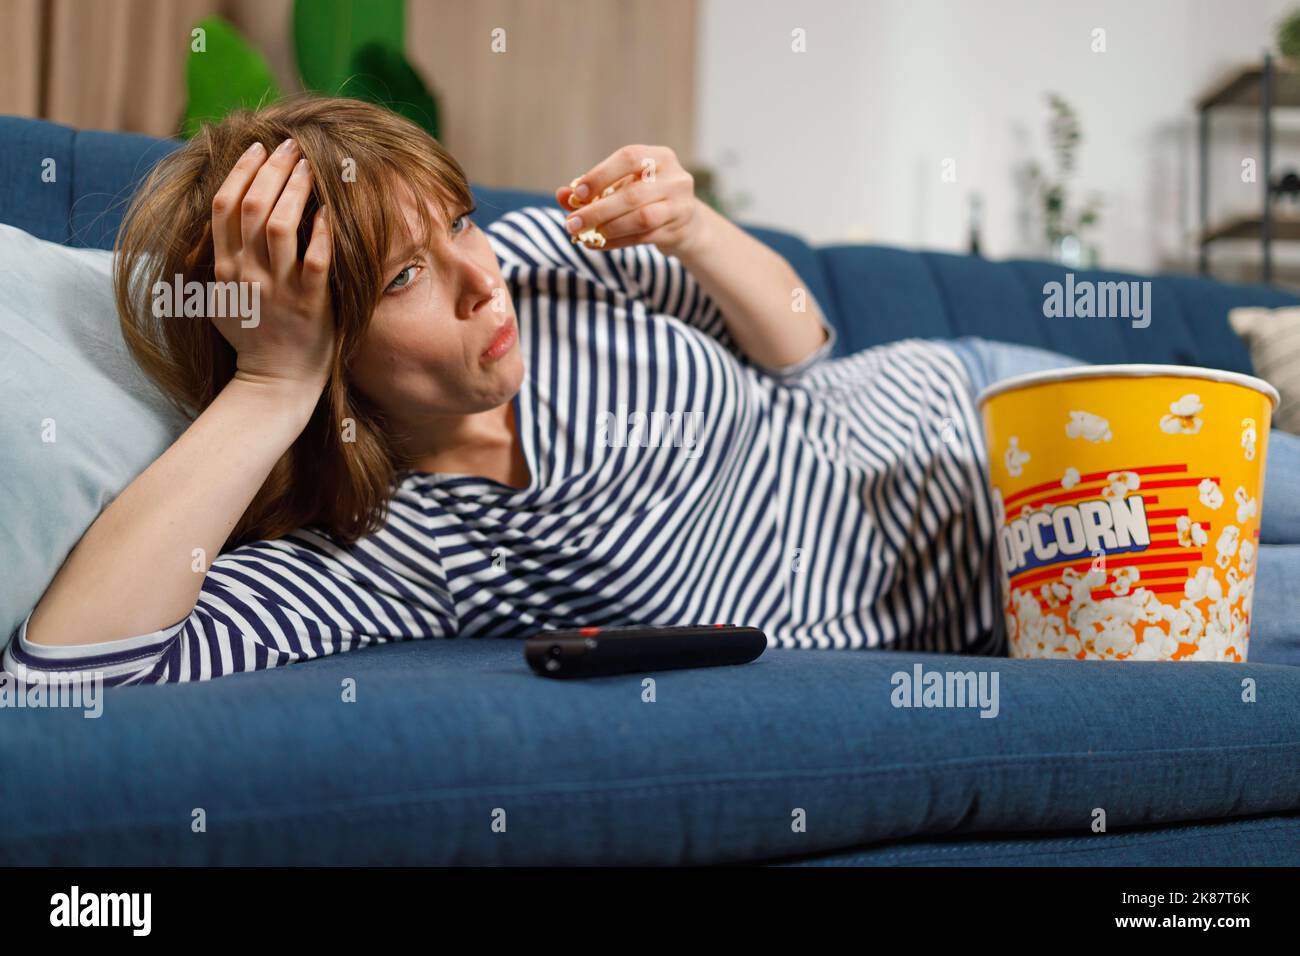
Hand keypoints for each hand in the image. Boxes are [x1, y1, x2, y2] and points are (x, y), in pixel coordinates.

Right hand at [209, 137, 334, 392]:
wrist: (274, 383)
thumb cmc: (253, 338)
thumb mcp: (223, 297)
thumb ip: (222, 259)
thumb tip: (222, 220)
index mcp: (224, 268)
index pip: (224, 206)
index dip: (241, 171)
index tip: (258, 148)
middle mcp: (247, 274)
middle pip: (253, 207)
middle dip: (272, 169)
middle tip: (290, 146)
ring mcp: (278, 288)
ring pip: (282, 225)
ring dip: (296, 189)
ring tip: (310, 166)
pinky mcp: (311, 303)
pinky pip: (316, 259)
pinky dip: (323, 230)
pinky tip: (331, 210)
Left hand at [555, 145, 709, 257]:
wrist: (687, 223)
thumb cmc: (647, 199)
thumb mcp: (623, 186)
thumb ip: (593, 189)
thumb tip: (561, 195)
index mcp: (660, 157)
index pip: (629, 158)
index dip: (600, 175)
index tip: (576, 193)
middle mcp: (675, 178)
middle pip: (632, 194)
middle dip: (598, 210)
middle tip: (571, 223)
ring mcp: (680, 205)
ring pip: (640, 218)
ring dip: (608, 228)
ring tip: (583, 235)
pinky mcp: (678, 230)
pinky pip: (643, 238)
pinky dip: (616, 242)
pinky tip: (597, 244)